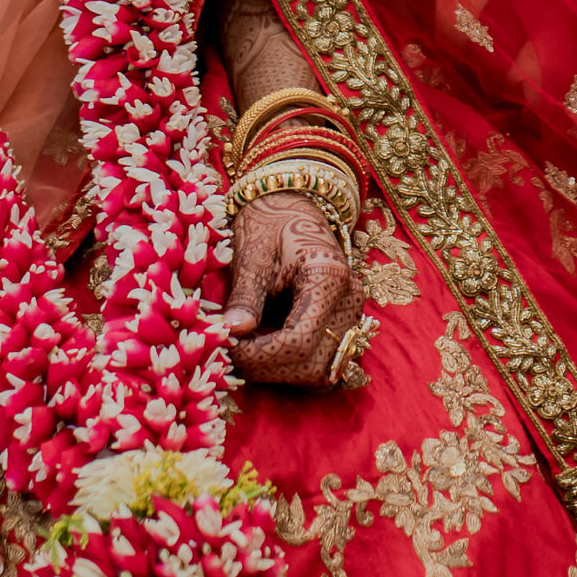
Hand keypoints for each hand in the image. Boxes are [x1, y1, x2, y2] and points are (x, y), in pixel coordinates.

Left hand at [223, 194, 362, 386]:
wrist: (291, 204)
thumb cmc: (268, 223)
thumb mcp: (252, 254)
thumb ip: (245, 295)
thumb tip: (233, 332)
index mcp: (329, 276)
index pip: (299, 341)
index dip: (260, 356)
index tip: (226, 350)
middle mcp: (350, 299)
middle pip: (313, 364)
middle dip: (268, 368)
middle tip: (231, 353)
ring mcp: (350, 313)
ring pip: (320, 371)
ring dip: (280, 371)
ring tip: (248, 350)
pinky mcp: (342, 322)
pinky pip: (322, 362)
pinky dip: (292, 366)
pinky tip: (264, 348)